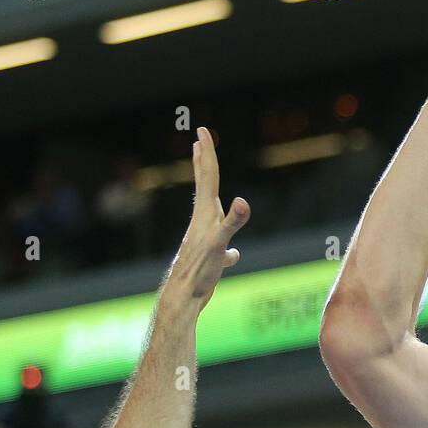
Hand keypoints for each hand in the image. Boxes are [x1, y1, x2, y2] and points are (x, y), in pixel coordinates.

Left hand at [171, 126, 249, 300]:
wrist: (184, 296)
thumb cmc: (199, 269)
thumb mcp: (218, 243)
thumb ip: (232, 222)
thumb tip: (243, 202)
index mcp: (205, 213)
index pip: (208, 176)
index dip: (207, 153)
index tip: (201, 130)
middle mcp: (202, 221)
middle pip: (205, 185)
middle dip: (204, 162)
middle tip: (200, 140)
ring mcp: (204, 238)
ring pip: (211, 212)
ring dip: (212, 195)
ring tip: (211, 185)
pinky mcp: (208, 257)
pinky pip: (222, 247)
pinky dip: (229, 249)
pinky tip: (234, 256)